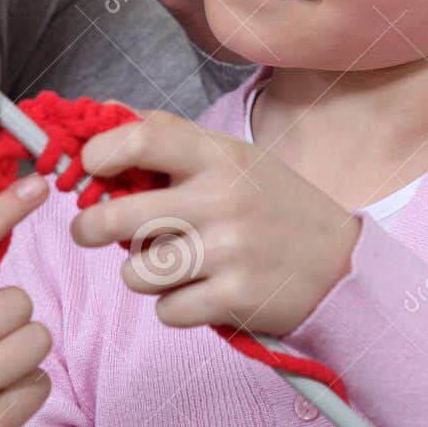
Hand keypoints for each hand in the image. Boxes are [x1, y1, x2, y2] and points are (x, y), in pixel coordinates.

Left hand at [68, 111, 361, 336]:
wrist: (340, 263)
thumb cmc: (274, 205)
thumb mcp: (234, 157)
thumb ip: (171, 137)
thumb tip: (104, 116)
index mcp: (219, 156)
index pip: (140, 139)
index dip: (98, 155)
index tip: (87, 169)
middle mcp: (221, 199)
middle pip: (118, 217)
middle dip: (90, 227)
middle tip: (89, 230)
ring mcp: (228, 251)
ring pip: (135, 272)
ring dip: (144, 273)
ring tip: (174, 264)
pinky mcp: (234, 298)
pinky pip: (166, 310)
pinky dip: (175, 306)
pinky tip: (202, 291)